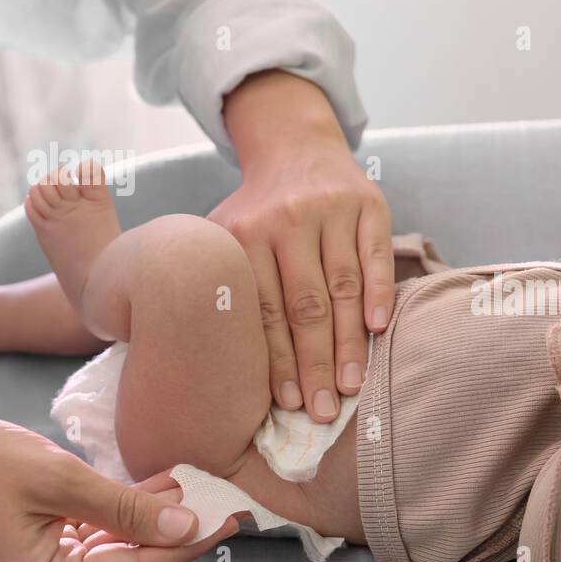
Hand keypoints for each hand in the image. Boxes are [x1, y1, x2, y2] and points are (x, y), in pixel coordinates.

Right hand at [0, 402, 236, 561]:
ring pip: (119, 539)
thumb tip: (184, 527)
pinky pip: (98, 524)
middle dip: (178, 529)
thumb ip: (126, 508)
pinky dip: (129, 506)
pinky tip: (163, 486)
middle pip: (132, 557)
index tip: (227, 521)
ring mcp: (46, 555)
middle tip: (225, 503)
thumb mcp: (61, 481)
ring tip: (201, 489)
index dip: (187, 543)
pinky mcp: (45, 531)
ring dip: (156, 514)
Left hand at [214, 70, 394, 421]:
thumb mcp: (217, 234)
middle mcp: (285, 220)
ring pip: (343, 288)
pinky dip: (379, 295)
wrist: (295, 148)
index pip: (262, 311)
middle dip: (314, 365)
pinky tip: (379, 332)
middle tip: (322, 412)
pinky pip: (376, 257)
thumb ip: (208, 285)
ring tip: (350, 387)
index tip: (287, 405)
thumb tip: (181, 359)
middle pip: (304, 306)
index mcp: (243, 235)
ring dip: (349, 343)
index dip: (276, 361)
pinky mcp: (368, 206)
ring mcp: (330, 211)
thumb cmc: (255, 213)